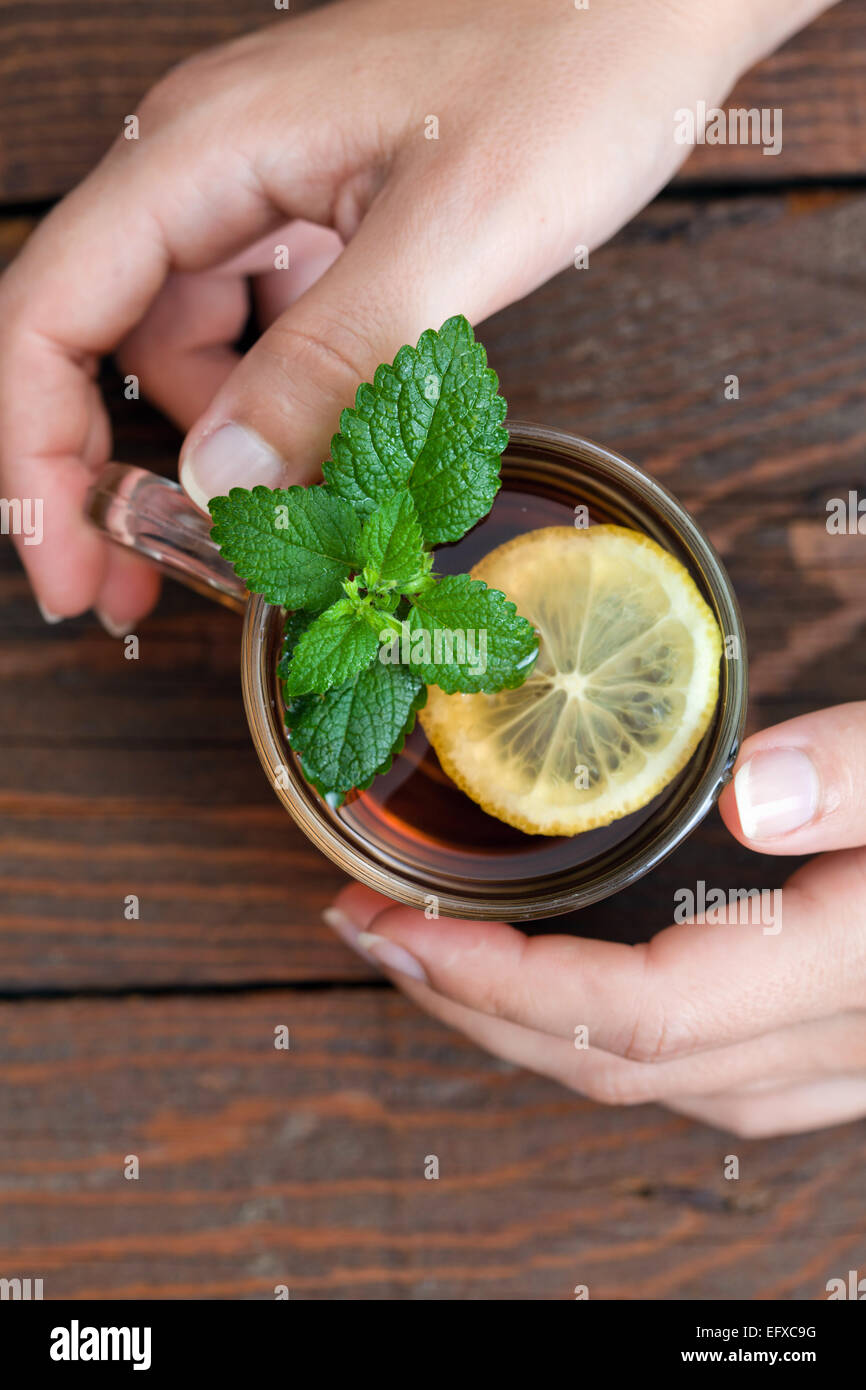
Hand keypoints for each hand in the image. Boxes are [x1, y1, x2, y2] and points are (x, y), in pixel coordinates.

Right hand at [0, 0, 828, 630]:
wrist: (655, 4)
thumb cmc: (573, 66)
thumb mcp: (454, 233)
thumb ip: (333, 362)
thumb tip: (223, 482)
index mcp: (203, 152)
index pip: (49, 315)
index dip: (36, 455)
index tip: (74, 570)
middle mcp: (212, 168)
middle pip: (100, 340)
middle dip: (108, 472)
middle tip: (143, 590)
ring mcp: (268, 192)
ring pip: (187, 349)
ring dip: (214, 450)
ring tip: (272, 531)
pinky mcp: (326, 220)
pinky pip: (265, 332)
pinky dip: (282, 409)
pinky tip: (328, 455)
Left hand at [325, 703, 865, 1136]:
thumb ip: (863, 775)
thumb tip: (752, 795)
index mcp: (848, 970)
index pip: (637, 1013)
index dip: (496, 981)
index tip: (392, 921)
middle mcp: (839, 1046)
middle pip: (611, 1063)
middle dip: (467, 1002)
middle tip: (369, 927)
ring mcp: (845, 1066)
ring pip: (651, 1086)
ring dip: (524, 1026)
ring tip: (436, 952)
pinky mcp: (847, 1050)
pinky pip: (706, 1079)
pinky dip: (603, 1042)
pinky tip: (562, 998)